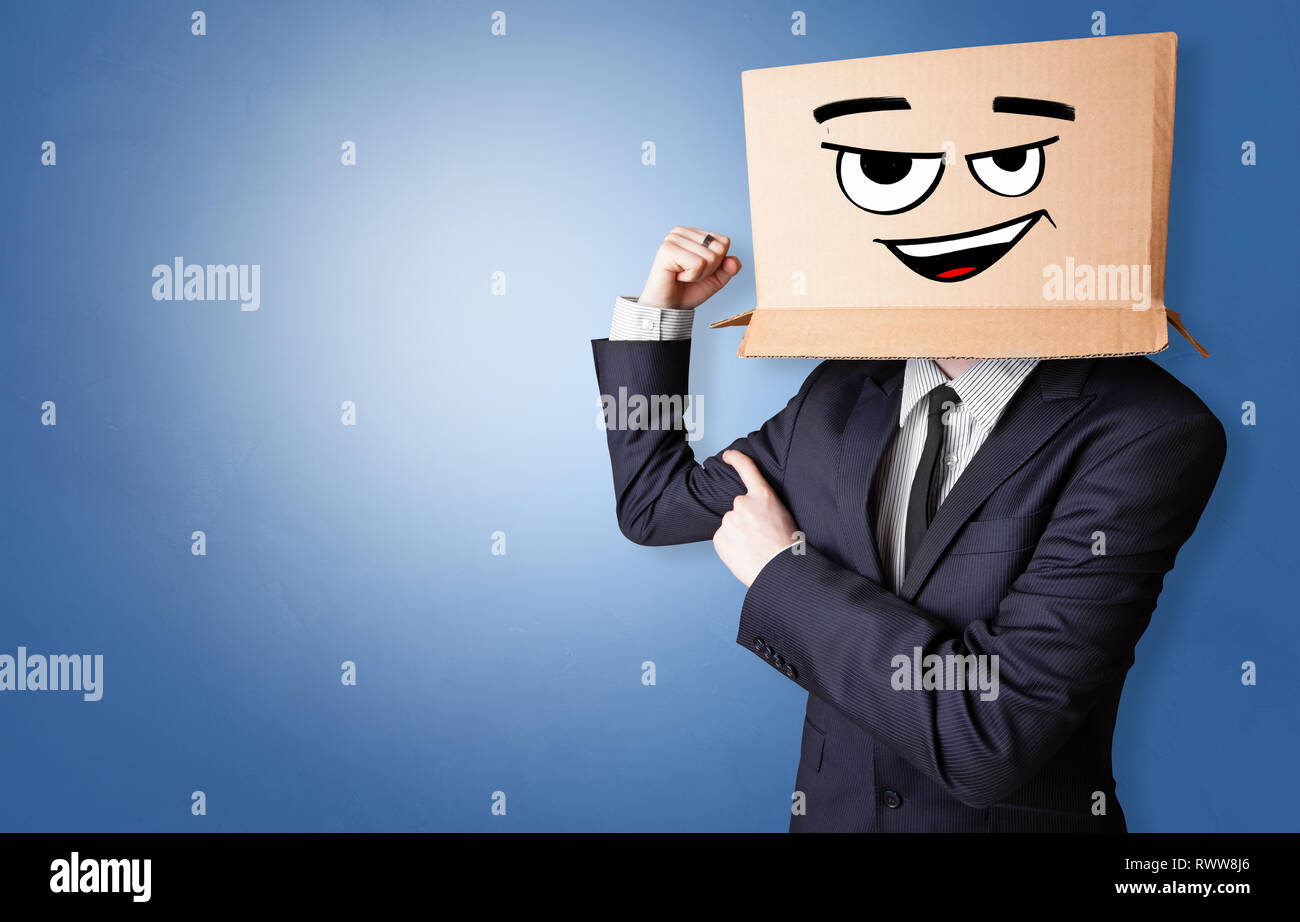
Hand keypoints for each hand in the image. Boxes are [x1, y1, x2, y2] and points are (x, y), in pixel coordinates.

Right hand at [638, 226, 741, 308]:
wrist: (668, 308)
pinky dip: (691, 276)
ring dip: (698, 274)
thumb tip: (733, 260)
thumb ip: (729, 269)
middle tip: (689, 274)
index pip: (724, 242)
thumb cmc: (687, 291)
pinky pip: (697, 264)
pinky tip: (677, 276)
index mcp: (693, 233)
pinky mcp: (667, 249)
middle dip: (709, 269)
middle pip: (719, 249)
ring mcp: (673, 239)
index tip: (698, 270)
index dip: (717, 263)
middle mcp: (682, 232)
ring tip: (682, 276)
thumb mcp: (715, 280)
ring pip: (709, 257)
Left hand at [712, 450, 799, 587]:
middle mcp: (742, 503)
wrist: (781, 570)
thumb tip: (752, 514)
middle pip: (739, 507)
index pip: (746, 468)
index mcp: (763, 495)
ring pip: (731, 524)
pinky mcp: (719, 537)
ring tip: (755, 548)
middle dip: (746, 519)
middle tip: (760, 537)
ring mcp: (729, 520)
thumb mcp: (783, 514)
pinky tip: (745, 554)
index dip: (735, 459)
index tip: (728, 455)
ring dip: (739, 534)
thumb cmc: (788, 547)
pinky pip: (724, 539)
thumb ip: (764, 506)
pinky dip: (731, 546)